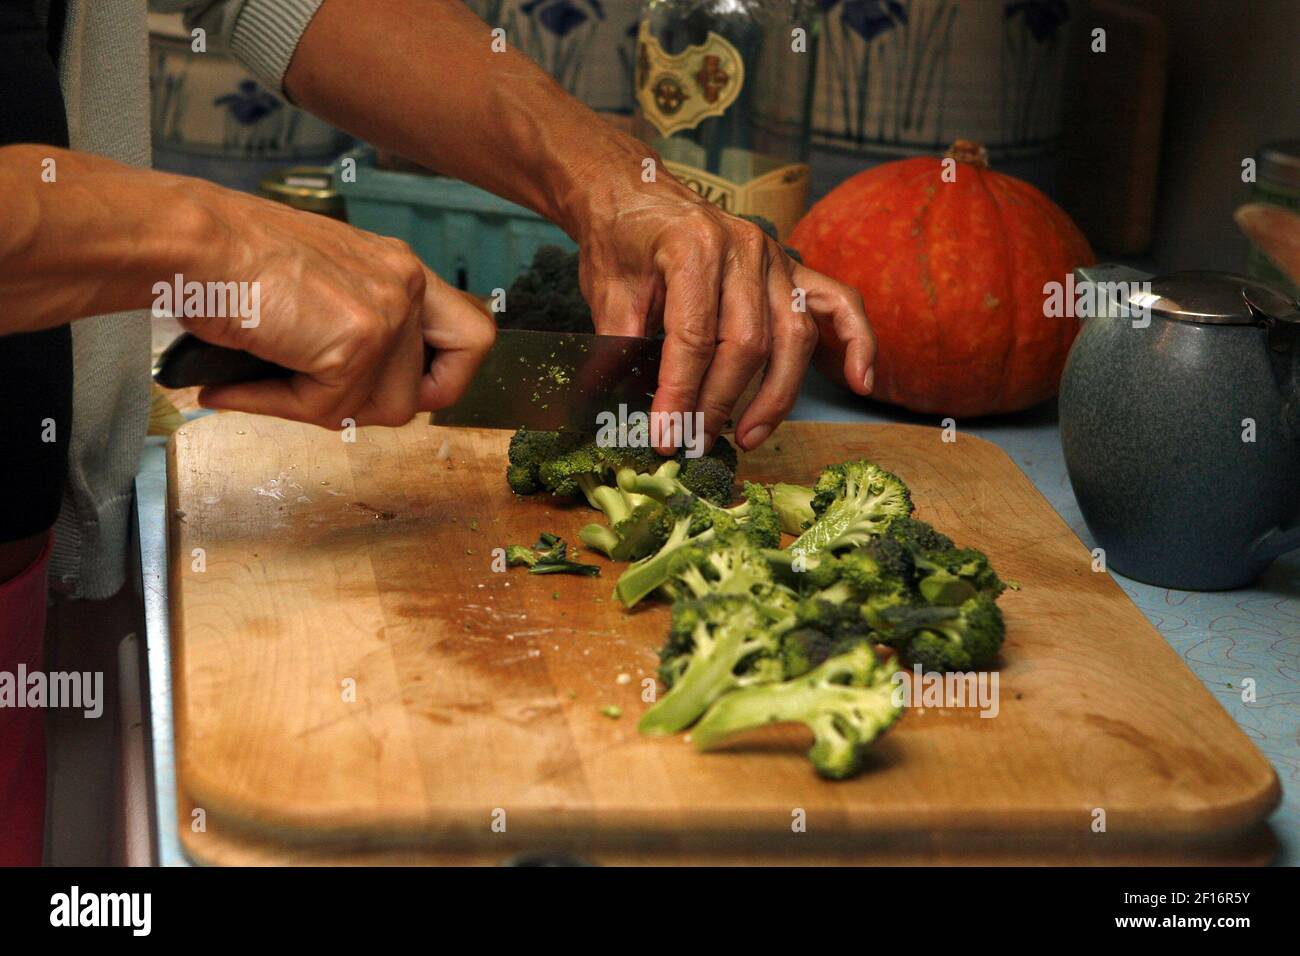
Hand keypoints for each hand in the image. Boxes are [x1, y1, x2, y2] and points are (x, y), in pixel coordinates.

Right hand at [183, 186, 494, 428]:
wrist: (188, 240)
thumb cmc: (228, 259)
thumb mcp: (314, 286)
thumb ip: (350, 327)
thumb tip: (356, 393)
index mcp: (397, 267)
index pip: (472, 334)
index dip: (450, 377)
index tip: (415, 394)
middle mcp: (404, 282)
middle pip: (433, 388)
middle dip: (379, 408)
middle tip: (321, 397)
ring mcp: (387, 311)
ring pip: (384, 409)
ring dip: (321, 409)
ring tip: (265, 379)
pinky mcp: (356, 341)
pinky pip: (327, 409)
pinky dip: (275, 406)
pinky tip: (236, 385)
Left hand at [572, 166, 874, 452]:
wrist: (636, 193)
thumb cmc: (621, 240)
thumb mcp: (606, 292)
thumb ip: (617, 350)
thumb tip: (616, 414)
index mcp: (693, 247)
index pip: (694, 337)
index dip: (680, 394)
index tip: (664, 435)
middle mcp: (745, 249)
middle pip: (747, 343)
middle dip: (722, 402)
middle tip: (695, 442)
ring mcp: (776, 258)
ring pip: (793, 337)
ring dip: (774, 396)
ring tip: (746, 437)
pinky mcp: (792, 270)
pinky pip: (839, 305)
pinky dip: (858, 344)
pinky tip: (862, 383)